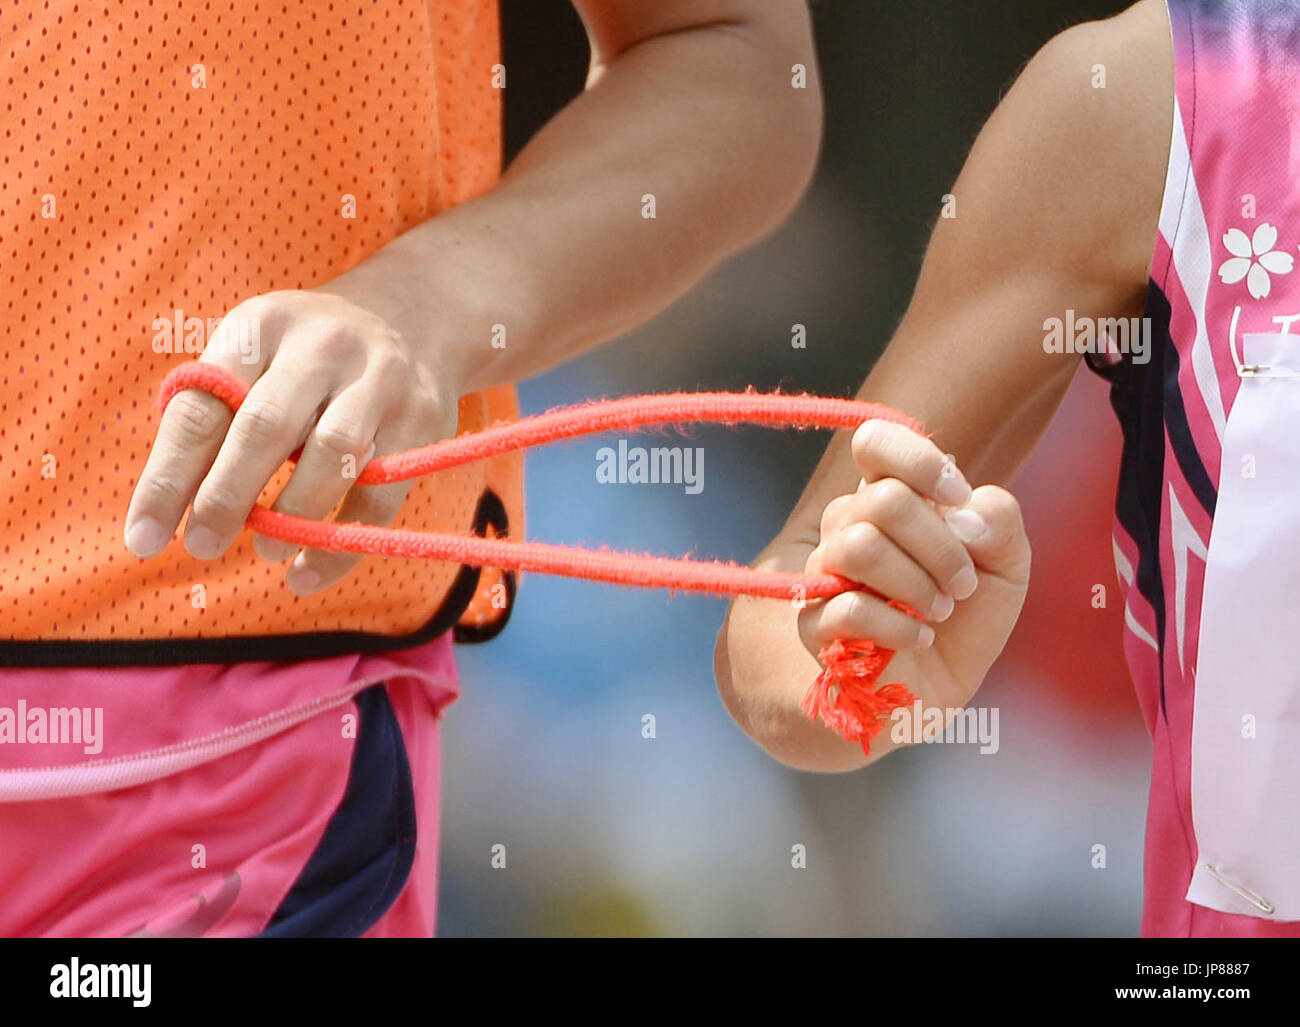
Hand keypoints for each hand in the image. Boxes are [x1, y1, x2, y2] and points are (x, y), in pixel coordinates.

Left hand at [124, 287, 460, 594]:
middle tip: (200, 546)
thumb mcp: (259, 355)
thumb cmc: (309, 355)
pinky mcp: (422, 419)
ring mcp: (379, 380)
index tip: (143, 537)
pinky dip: (341, 544)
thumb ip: (218, 416)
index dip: (169, 477)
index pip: (203, 407)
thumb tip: (172, 510)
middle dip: (226, 497)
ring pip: (332, 454)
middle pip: (265, 427)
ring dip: (292, 514)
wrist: (417, 315)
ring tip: (264, 550)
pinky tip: (306, 572)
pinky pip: (381, 494)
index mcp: (262, 327)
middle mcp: (322, 345)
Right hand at [798, 419, 1030, 708]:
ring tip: (939, 611)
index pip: (875, 442)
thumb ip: (999, 521)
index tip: (958, 500)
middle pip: (882, 499)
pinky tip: (918, 639)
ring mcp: (825, 573)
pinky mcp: (814, 624)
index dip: (919, 462)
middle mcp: (850, 526)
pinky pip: (848, 607)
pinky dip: (900, 627)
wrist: (936, 692)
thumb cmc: (966, 618)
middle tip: (963, 584)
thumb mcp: (1007, 565)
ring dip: (917, 584)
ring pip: (860, 545)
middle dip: (940, 546)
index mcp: (891, 498)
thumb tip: (964, 514)